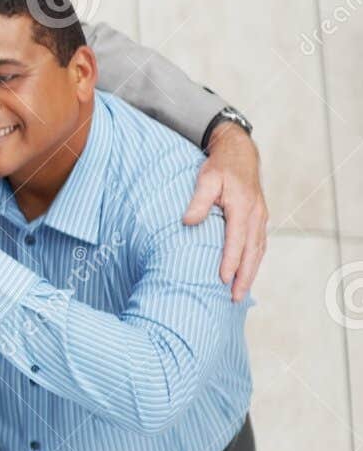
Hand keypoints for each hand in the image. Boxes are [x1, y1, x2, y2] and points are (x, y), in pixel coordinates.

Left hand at [187, 125, 266, 301]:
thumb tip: (189, 222)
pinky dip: (253, 262)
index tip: (223, 280)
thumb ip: (198, 200)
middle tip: (235, 299)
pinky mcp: (260, 219)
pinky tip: (245, 275)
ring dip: (250, 273)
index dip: (230, 261)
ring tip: (239, 294)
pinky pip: (259, 245)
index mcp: (243, 207)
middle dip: (244, 277)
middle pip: (252, 252)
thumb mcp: (206, 178)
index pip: (236, 240)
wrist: (240, 152)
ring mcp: (260, 217)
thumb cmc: (220, 166)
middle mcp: (256, 215)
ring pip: (258, 251)